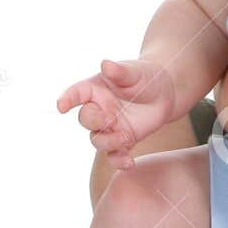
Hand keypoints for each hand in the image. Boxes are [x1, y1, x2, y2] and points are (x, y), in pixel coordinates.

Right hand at [56, 58, 175, 168]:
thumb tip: (105, 64)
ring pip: (98, 141)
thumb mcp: (134, 71)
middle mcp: (98, 109)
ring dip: (109, 142)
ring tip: (126, 137)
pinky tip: (129, 163)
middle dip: (95, 121)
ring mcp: (109, 127)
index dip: (67, 99)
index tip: (61, 106)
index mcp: (95, 89)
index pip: (76, 93)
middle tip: (112, 118)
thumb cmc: (145, 76)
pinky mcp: (123, 141)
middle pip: (85, 120)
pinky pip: (115, 155)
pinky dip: (119, 161)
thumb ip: (119, 71)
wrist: (165, 92)